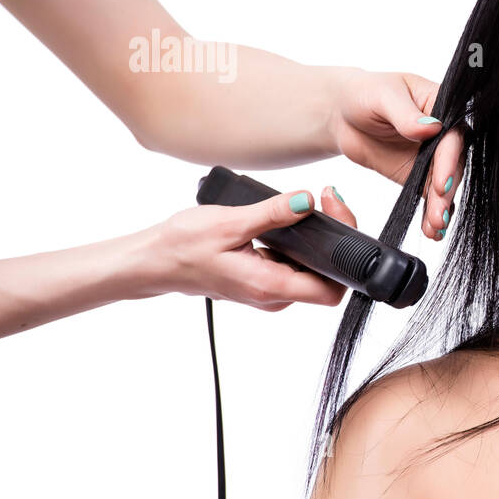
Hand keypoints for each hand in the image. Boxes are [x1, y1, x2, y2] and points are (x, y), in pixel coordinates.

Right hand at [147, 187, 358, 310]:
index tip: (336, 218)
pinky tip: (287, 221)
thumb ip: (273, 214)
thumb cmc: (181, 247)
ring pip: (310, 270)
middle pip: (326, 277)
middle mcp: (274, 296)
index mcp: (270, 287)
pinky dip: (297, 244)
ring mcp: (268, 290)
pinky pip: (292, 266)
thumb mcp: (230, 223)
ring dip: (316, 240)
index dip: (345, 258)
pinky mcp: (262, 281)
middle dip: (334, 240)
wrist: (152, 261)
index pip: (332, 289)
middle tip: (326, 202)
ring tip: (308, 206)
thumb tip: (308, 202)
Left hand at [327, 71, 464, 239]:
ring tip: (434, 228)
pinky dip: (430, 213)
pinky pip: (429, 197)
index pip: (453, 135)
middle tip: (438, 213)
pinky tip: (431, 230)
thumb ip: (405, 114)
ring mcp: (433, 157)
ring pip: (444, 185)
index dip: (449, 159)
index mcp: (442, 105)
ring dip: (441, 207)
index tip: (440, 182)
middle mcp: (444, 133)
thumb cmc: (364, 94)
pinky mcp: (420, 176)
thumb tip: (430, 129)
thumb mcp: (382, 96)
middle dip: (446, 191)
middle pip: (453, 165)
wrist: (341, 114)